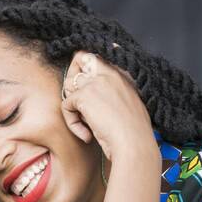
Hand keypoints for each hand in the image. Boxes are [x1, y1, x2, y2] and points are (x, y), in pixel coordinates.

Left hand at [60, 47, 154, 165]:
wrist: (134, 143)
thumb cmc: (135, 133)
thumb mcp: (131, 105)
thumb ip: (118, 95)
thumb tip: (100, 99)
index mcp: (120, 74)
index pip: (96, 57)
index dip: (85, 67)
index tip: (84, 86)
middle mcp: (107, 73)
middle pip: (78, 59)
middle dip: (73, 80)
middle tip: (79, 104)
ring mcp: (95, 83)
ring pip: (69, 83)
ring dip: (72, 104)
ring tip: (85, 122)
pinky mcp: (84, 96)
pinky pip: (66, 105)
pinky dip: (72, 122)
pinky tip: (85, 135)